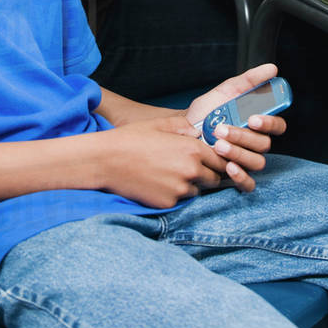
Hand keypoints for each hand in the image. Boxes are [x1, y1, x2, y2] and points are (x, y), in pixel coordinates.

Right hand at [99, 113, 227, 207]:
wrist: (107, 160)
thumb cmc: (132, 138)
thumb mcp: (159, 124)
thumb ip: (183, 127)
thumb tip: (197, 133)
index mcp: (192, 148)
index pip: (220, 160)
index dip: (217, 160)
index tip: (211, 160)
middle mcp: (190, 170)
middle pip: (214, 179)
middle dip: (207, 174)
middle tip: (191, 169)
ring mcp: (180, 189)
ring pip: (196, 191)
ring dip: (190, 185)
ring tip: (169, 174)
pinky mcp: (168, 203)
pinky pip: (179, 200)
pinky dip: (173, 194)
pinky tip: (158, 183)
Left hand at [185, 64, 286, 192]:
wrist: (184, 130)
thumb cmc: (208, 111)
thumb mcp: (227, 90)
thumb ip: (250, 79)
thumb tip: (272, 68)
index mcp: (258, 123)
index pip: (277, 126)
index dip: (270, 123)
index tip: (254, 118)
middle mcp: (255, 142)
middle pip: (264, 145)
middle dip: (243, 137)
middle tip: (222, 130)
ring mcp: (246, 159)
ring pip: (256, 162)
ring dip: (238, 152)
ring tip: (217, 144)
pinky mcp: (236, 175)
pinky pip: (248, 183)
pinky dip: (241, 176)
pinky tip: (228, 167)